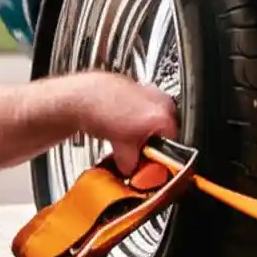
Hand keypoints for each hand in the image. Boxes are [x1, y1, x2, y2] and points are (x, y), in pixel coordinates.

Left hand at [62, 71, 177, 174]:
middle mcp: (160, 101)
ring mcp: (149, 92)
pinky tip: (120, 124)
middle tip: (138, 152)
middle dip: (152, 143)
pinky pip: (143, 106)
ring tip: (127, 138)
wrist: (83, 97)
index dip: (160, 157)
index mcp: (163, 116)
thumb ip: (132, 163)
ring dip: (144, 129)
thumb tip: (132, 168)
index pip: (173, 143)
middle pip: (165, 130)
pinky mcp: (137, 87)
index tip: (150, 162)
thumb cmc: (102, 112)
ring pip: (154, 117)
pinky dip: (136, 116)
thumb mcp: (122, 149)